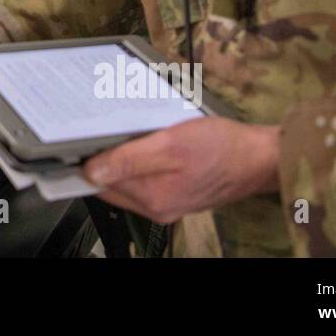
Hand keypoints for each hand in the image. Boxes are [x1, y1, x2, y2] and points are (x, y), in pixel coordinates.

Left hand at [83, 118, 280, 223]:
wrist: (260, 158)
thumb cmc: (221, 147)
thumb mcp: (171, 144)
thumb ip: (130, 160)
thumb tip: (92, 172)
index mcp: (152, 198)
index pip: (99, 183)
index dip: (85, 160)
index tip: (76, 139)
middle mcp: (156, 206)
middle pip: (111, 183)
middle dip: (101, 158)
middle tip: (98, 128)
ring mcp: (166, 201)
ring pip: (127, 179)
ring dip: (120, 158)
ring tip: (122, 131)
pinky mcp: (176, 192)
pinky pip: (145, 178)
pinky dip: (138, 160)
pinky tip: (144, 142)